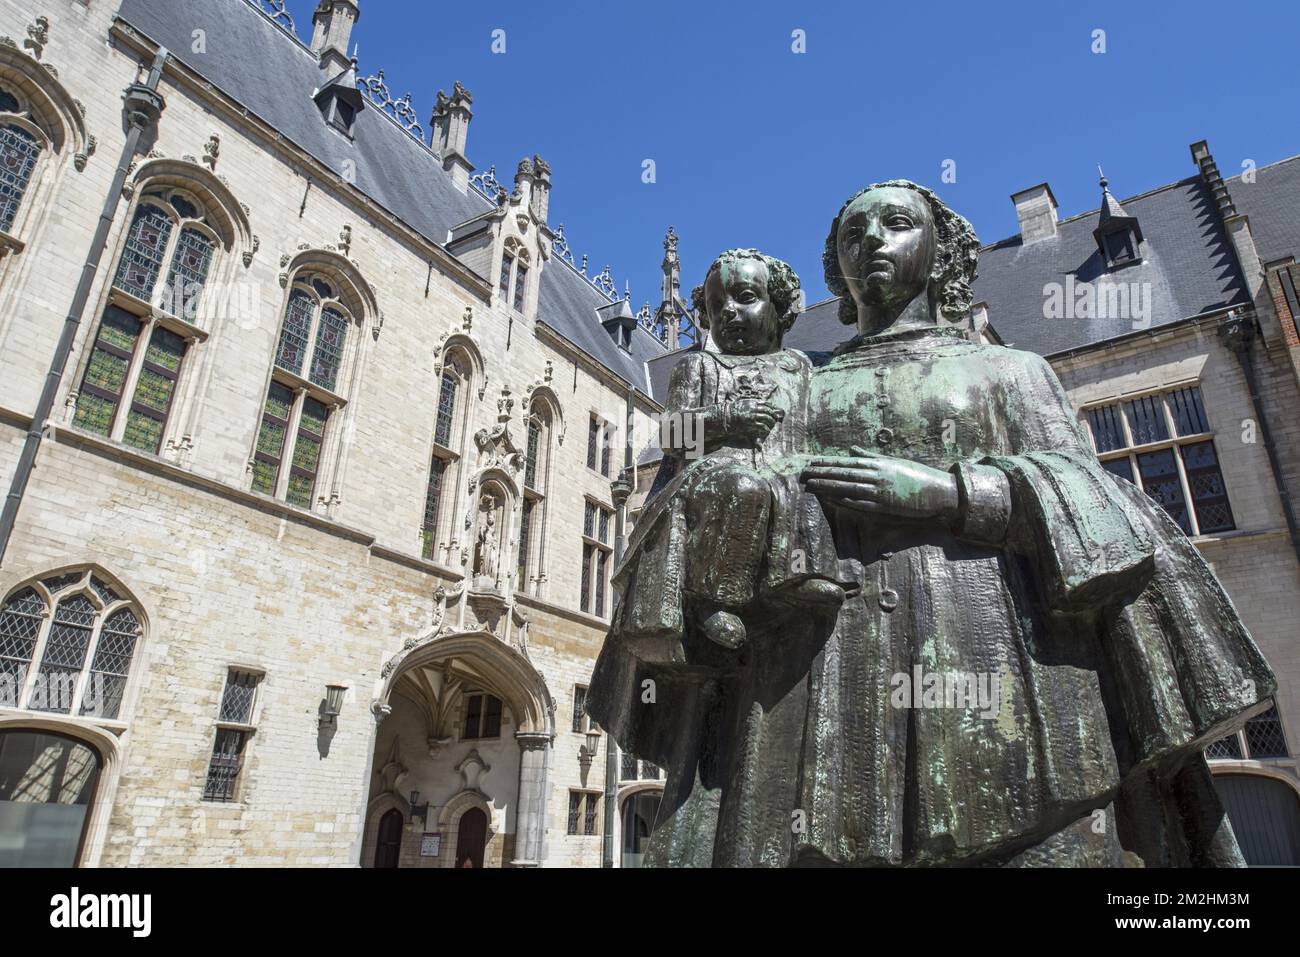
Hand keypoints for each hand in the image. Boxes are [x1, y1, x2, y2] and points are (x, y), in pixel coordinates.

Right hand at [727, 399, 782, 441]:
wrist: (726, 417)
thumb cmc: (732, 410)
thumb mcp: (742, 402)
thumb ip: (750, 401)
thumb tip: (758, 401)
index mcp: (751, 402)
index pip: (765, 403)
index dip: (771, 406)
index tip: (773, 409)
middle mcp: (753, 408)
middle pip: (767, 410)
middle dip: (772, 414)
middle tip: (775, 418)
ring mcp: (752, 416)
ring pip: (766, 418)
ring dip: (771, 421)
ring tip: (772, 424)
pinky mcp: (751, 424)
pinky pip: (762, 426)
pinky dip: (766, 428)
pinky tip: (766, 430)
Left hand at [801, 446, 958, 521]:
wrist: (938, 490)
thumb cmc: (916, 474)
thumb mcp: (893, 461)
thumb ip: (871, 455)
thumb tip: (852, 448)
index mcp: (878, 463)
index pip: (846, 461)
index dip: (827, 462)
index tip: (812, 462)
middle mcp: (876, 474)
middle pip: (843, 473)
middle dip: (822, 472)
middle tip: (804, 472)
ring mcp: (878, 490)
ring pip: (847, 487)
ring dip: (827, 486)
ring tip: (810, 484)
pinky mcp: (883, 506)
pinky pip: (858, 503)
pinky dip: (842, 500)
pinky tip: (829, 498)